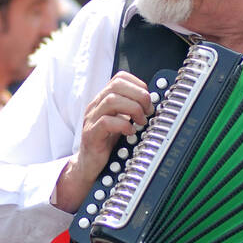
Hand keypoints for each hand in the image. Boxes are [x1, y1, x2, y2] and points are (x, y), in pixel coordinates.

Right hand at [54, 72, 152, 212]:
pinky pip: (106, 122)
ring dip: (132, 109)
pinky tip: (130, 132)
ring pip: (111, 100)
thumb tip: (153, 104)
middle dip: (138, 95)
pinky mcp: (91, 134)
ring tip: (141, 121)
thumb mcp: (122, 121)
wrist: (89, 164)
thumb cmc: (107, 143)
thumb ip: (132, 111)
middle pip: (117, 85)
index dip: (138, 84)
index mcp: (104, 99)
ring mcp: (92, 119)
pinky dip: (122, 125)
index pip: (120, 78)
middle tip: (148, 111)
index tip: (148, 99)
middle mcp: (97, 106)